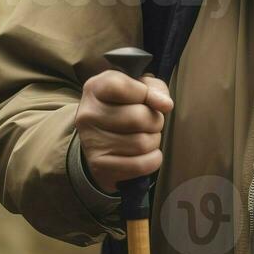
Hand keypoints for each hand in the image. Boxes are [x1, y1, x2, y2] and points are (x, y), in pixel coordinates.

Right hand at [74, 70, 173, 191]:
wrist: (101, 141)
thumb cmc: (126, 108)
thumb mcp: (139, 88)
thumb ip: (155, 89)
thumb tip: (165, 105)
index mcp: (95, 88)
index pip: (123, 87)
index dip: (146, 94)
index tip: (149, 100)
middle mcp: (88, 114)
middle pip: (138, 117)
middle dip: (155, 121)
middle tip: (151, 123)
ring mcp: (91, 141)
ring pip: (142, 143)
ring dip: (154, 141)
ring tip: (146, 137)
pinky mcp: (99, 165)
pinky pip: (140, 165)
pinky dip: (153, 160)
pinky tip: (146, 154)